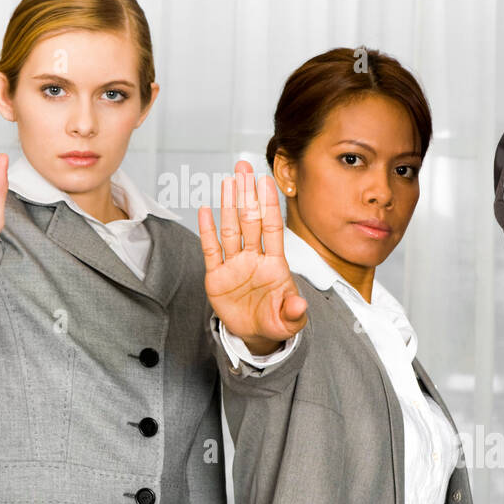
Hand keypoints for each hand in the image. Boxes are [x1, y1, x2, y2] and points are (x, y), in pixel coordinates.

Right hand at [198, 160, 307, 352]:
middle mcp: (254, 258)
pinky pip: (211, 249)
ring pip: (230, 229)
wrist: (255, 335)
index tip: (266, 181)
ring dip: (229, 205)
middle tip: (244, 167)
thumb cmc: (275, 322)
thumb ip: (294, 312)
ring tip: (228, 181)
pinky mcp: (216, 276)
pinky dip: (207, 231)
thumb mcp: (289, 322)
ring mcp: (234, 265)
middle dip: (247, 194)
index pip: (272, 228)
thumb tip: (298, 305)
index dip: (268, 204)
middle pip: (250, 220)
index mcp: (274, 265)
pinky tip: (205, 210)